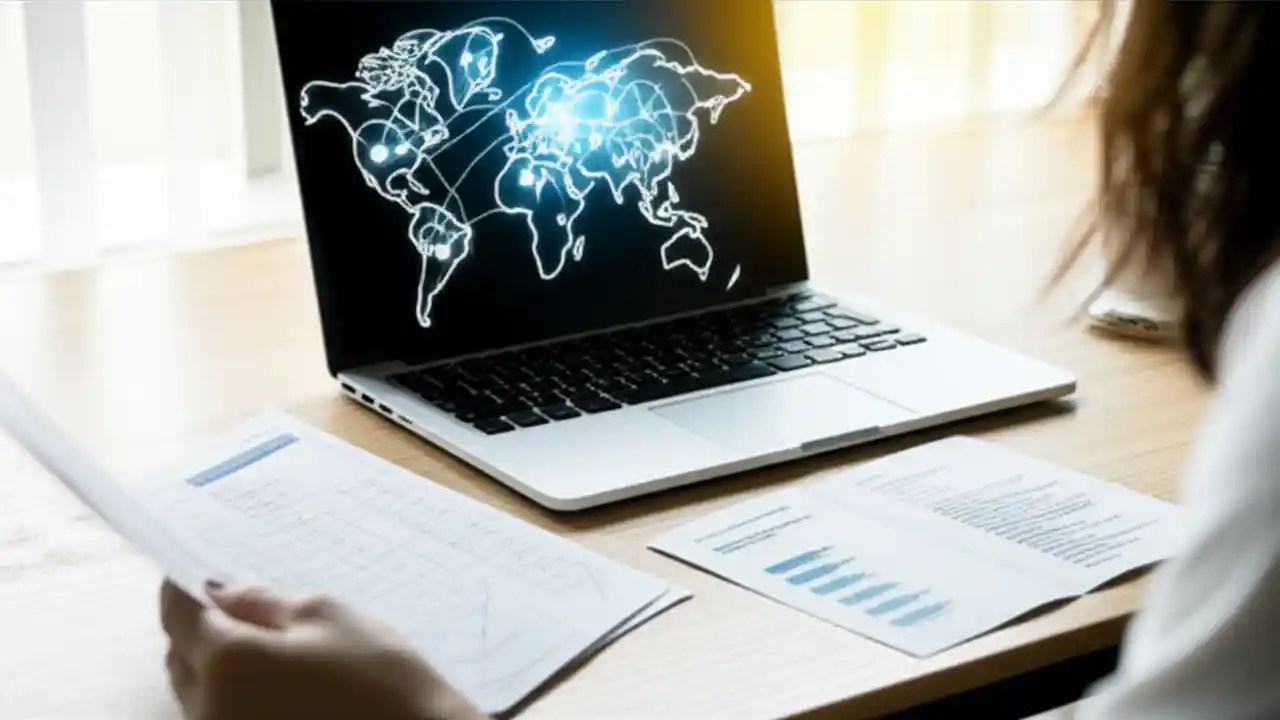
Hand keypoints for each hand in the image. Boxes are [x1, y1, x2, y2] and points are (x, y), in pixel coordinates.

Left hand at [159, 580, 486, 719]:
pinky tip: (274, 687)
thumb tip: (221, 593)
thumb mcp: (330, 618)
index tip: (196, 573)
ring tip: (266, 651)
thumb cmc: (380, 678)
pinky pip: (219, 718)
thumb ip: (265, 602)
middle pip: (180, 658)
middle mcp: (210, 710)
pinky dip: (233, 697)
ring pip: (197, 694)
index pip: (179, 615)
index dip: (183, 588)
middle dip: (201, 629)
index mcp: (228, 663)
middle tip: (241, 610)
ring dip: (215, 667)